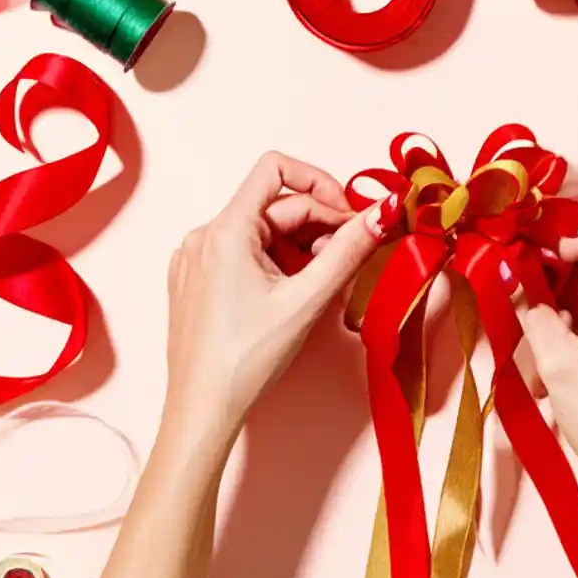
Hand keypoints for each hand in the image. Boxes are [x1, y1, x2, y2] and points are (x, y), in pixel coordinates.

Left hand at [165, 152, 386, 439]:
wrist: (201, 409)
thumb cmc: (244, 361)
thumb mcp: (306, 300)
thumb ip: (348, 251)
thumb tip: (382, 213)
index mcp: (225, 231)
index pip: (275, 169)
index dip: (320, 183)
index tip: (347, 213)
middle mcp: (203, 237)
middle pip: (275, 207)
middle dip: (317, 225)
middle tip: (350, 256)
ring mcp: (196, 259)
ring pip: (262, 233)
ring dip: (300, 247)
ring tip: (322, 283)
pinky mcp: (196, 281)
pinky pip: (243, 254)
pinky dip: (275, 264)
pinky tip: (293, 294)